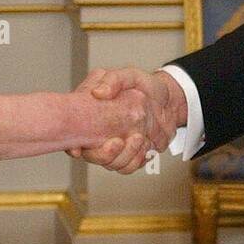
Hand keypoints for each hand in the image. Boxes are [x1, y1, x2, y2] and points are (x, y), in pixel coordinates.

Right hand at [66, 67, 186, 170]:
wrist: (170, 102)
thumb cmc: (147, 87)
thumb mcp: (130, 76)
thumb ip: (113, 79)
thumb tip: (98, 93)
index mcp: (92, 113)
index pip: (73, 134)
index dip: (72, 145)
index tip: (79, 149)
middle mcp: (100, 133)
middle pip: (90, 155)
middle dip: (103, 155)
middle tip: (118, 142)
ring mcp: (115, 146)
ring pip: (110, 164)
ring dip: (124, 156)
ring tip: (139, 138)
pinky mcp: (129, 155)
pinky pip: (127, 167)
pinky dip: (136, 160)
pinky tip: (145, 146)